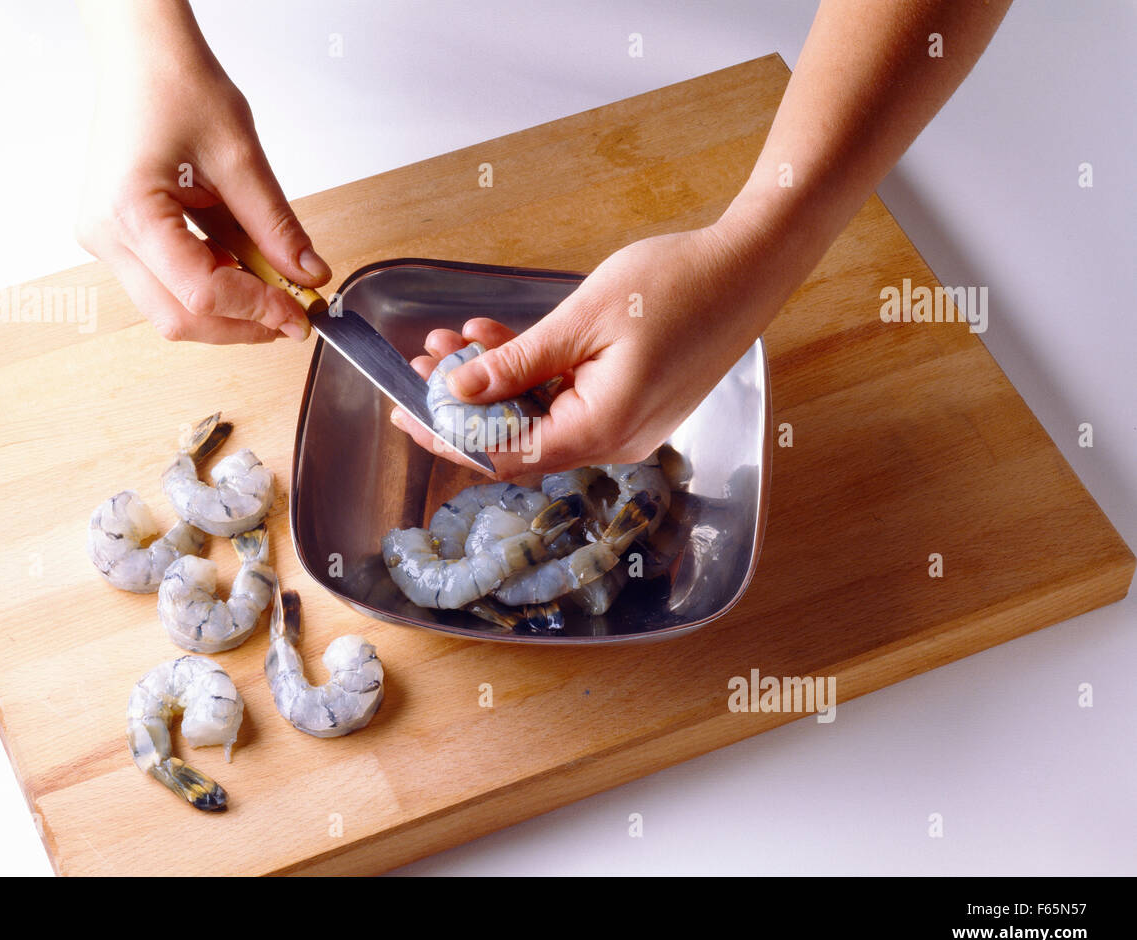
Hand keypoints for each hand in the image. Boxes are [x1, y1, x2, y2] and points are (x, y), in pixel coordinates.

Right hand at [75, 4, 327, 343]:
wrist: (141, 56)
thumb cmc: (176, 85)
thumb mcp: (241, 157)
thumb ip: (276, 227)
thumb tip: (309, 275)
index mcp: (129, 211)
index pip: (201, 292)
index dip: (257, 310)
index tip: (299, 312)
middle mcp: (104, 233)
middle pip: (179, 318)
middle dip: (241, 324)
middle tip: (291, 315)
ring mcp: (104, 238)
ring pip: (170, 309)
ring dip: (226, 309)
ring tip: (271, 285)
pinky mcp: (116, 237)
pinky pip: (164, 283)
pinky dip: (209, 286)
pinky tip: (240, 268)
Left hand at [393, 207, 790, 476]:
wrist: (749, 267)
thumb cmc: (679, 285)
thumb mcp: (581, 319)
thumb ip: (516, 362)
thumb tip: (461, 391)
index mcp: (603, 428)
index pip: (506, 452)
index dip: (451, 436)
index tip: (409, 415)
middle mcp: (614, 439)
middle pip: (518, 439)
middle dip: (466, 403)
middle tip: (421, 370)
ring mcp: (625, 424)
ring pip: (539, 416)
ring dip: (494, 383)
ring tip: (451, 342)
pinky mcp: (631, 403)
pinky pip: (566, 400)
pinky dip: (530, 375)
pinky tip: (495, 335)